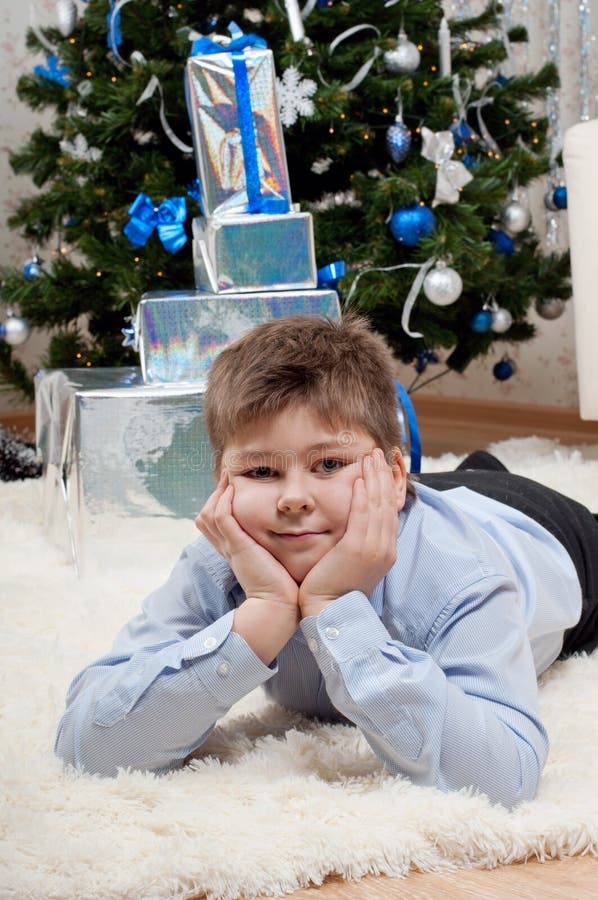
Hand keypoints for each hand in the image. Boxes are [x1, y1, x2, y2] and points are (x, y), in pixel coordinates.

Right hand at [195, 471, 298, 610]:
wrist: (279, 605)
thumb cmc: (283, 587)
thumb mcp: (274, 562)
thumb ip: (273, 548)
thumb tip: (289, 535)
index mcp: (233, 552)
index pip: (214, 525)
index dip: (218, 505)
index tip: (231, 489)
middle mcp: (227, 548)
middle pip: (206, 517)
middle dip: (215, 495)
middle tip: (227, 478)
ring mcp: (231, 546)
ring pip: (209, 514)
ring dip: (218, 492)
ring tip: (229, 477)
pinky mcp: (238, 546)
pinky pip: (222, 517)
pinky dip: (224, 501)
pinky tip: (233, 489)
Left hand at [299, 448, 398, 616]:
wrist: (328, 612)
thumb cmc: (333, 588)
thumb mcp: (353, 562)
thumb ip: (358, 541)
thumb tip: (353, 523)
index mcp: (386, 551)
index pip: (391, 512)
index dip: (388, 487)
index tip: (382, 467)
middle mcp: (385, 548)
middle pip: (388, 503)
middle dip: (383, 475)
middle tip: (378, 453)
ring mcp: (374, 549)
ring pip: (378, 505)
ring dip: (374, 477)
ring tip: (370, 457)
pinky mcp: (358, 549)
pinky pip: (364, 515)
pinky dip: (363, 495)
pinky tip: (359, 479)